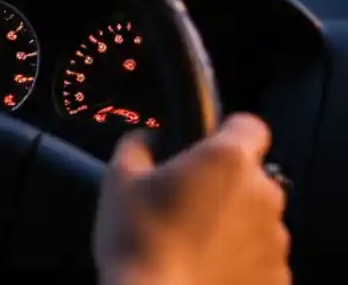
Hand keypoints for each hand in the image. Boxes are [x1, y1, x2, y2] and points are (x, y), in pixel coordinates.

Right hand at [94, 113, 290, 284]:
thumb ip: (137, 145)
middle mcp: (261, 194)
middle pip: (250, 176)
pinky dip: (238, 258)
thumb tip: (146, 139)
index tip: (204, 146)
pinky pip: (259, 256)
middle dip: (223, 184)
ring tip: (190, 240)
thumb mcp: (118, 178)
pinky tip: (204, 265)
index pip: (248, 125)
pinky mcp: (276, 275)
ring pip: (255, 217)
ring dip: (231, 222)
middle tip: (184, 201)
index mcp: (227, 159)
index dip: (225, 132)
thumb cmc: (138, 240)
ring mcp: (274, 239)